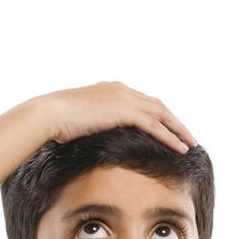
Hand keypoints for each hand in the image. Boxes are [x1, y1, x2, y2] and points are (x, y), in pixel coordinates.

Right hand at [34, 81, 195, 153]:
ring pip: (162, 114)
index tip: (167, 128)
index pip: (142, 102)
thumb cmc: (54, 122)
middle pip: (158, 106)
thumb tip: (87, 139)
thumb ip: (89, 125)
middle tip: (187, 136)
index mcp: (111, 90)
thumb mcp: (76, 122)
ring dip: (179, 129)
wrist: (48, 114)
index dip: (157, 115)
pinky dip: (170, 137)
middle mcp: (122, 90)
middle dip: (174, 121)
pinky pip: (156, 125)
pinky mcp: (125, 111)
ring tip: (191, 144)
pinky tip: (181, 148)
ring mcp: (125, 99)